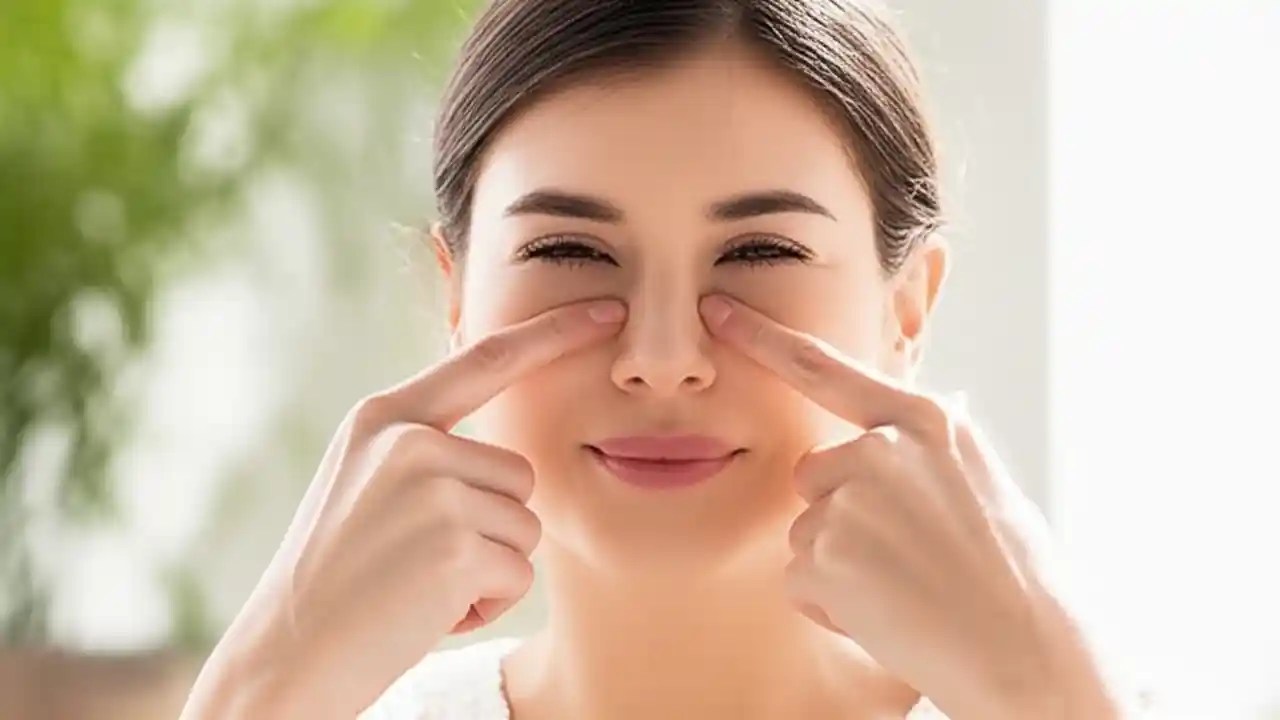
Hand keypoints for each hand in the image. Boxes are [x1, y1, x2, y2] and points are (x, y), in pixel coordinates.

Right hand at [180, 298, 626, 719]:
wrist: (286, 656)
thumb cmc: (337, 578)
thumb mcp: (365, 483)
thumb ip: (424, 446)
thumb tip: (501, 443)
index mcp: (384, 416)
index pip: (485, 358)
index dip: (553, 332)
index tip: (608, 309)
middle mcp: (408, 439)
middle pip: (519, 474)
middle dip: (491, 527)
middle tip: (421, 561)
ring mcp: (432, 488)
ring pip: (525, 525)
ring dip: (490, 567)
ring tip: (421, 585)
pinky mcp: (456, 543)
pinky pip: (520, 572)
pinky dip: (487, 602)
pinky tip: (429, 612)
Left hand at [699, 293, 1124, 719]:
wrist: (1026, 648)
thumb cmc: (1011, 570)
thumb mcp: (983, 478)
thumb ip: (934, 444)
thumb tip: (943, 402)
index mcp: (924, 421)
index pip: (825, 368)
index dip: (762, 338)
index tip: (715, 310)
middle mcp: (881, 449)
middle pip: (814, 475)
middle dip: (843, 516)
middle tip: (907, 558)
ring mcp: (850, 500)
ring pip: (807, 533)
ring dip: (840, 567)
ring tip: (906, 588)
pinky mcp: (824, 556)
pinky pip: (800, 581)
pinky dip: (832, 606)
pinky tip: (886, 614)